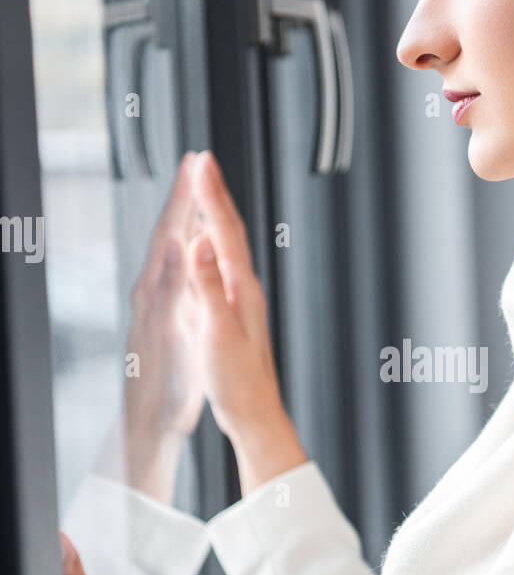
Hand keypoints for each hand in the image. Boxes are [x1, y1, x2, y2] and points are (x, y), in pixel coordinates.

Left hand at [124, 152, 206, 443]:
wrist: (147, 425)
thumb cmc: (164, 390)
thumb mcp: (172, 338)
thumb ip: (177, 290)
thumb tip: (181, 244)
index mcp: (157, 293)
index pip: (172, 231)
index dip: (185, 197)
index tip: (196, 163)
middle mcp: (152, 293)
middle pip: (168, 232)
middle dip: (183, 197)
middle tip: (195, 161)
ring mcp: (156, 305)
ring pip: (171, 250)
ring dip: (184, 219)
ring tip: (196, 193)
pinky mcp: (162, 318)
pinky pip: (176, 271)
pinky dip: (186, 248)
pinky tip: (195, 248)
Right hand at [186, 151, 290, 444]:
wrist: (254, 413)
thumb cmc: (237, 382)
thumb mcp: (217, 334)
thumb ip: (209, 288)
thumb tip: (200, 243)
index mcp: (241, 289)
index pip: (222, 231)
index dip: (209, 195)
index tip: (200, 162)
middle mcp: (245, 288)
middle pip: (229, 230)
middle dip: (214, 194)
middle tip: (202, 161)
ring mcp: (241, 300)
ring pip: (227, 246)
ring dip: (214, 214)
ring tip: (204, 189)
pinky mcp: (234, 313)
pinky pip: (222, 266)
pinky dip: (211, 245)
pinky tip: (206, 245)